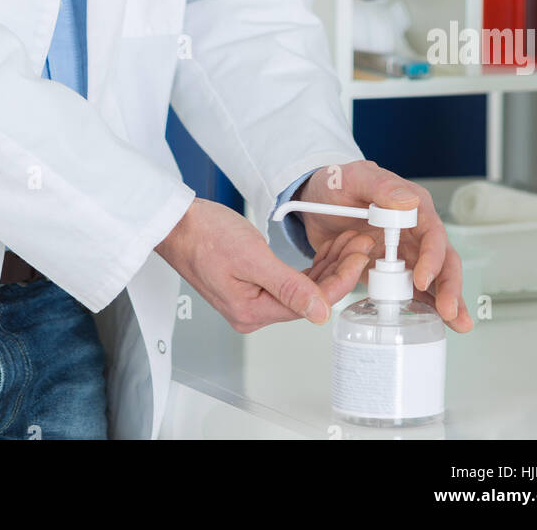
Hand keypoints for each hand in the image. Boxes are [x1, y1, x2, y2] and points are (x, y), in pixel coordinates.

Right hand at [155, 197, 372, 333]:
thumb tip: (320, 314)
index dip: (340, 280)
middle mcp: (253, 312)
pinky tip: (325, 252)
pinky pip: (288, 281)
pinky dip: (309, 266)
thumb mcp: (252, 257)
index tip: (359, 258)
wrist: (176, 223)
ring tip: (349, 243)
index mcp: (253, 312)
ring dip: (326, 265)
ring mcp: (252, 299)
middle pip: (309, 296)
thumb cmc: (204, 235)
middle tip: (360, 244)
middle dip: (338, 270)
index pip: (310, 302)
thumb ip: (289, 287)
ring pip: (301, 287)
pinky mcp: (250, 285)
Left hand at [293, 160, 473, 333]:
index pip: (432, 233)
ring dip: (447, 301)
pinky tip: (434, 324)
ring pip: (434, 279)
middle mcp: (415, 231)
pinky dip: (424, 306)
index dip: (432, 257)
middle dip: (449, 286)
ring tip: (458, 325)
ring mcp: (406, 253)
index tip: (422, 279)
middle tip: (450, 312)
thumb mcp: (352, 178)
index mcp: (412, 206)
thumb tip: (408, 200)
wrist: (314, 204)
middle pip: (443, 260)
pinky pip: (412, 290)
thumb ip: (379, 185)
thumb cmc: (335, 185)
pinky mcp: (393, 271)